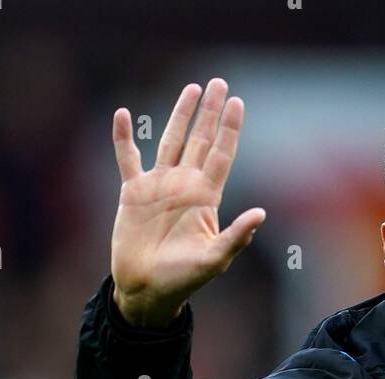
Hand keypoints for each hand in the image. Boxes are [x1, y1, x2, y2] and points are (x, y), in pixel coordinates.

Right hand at [110, 77, 265, 326]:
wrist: (148, 289)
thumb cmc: (184, 279)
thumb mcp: (215, 259)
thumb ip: (237, 236)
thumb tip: (261, 214)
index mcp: (206, 198)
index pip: (222, 155)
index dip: (230, 129)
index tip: (238, 102)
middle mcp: (185, 186)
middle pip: (201, 140)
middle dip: (210, 113)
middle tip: (219, 84)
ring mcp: (159, 186)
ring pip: (170, 141)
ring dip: (179, 115)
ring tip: (191, 89)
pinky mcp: (133, 193)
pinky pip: (127, 159)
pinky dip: (123, 138)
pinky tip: (124, 115)